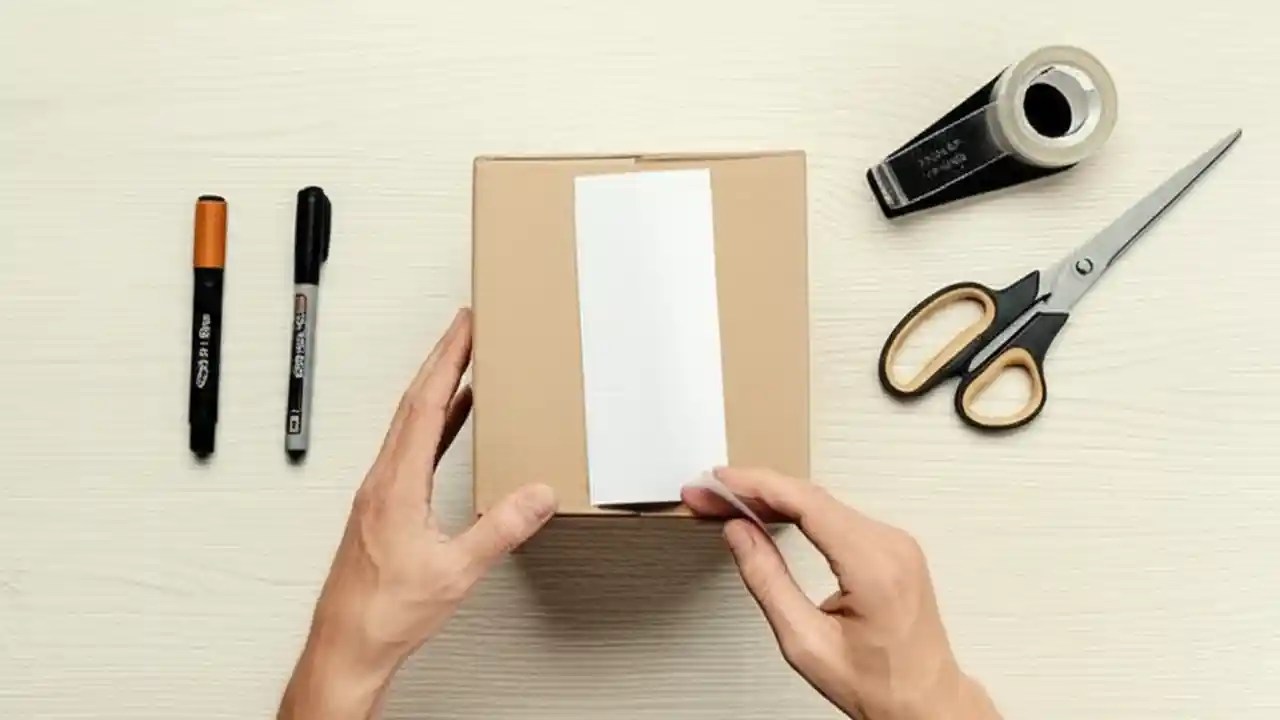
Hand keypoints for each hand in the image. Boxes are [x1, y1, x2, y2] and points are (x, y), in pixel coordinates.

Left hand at [280, 308, 558, 719]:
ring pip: (409, 423)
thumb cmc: (384, 613)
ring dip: (437, 387)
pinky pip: (411, 449)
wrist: (346, 645)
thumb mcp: (456, 572)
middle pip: (413, 403)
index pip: (424, 405)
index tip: (464, 328)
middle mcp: (382, 481)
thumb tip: (535, 495)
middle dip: (441, 358)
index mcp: (396, 485)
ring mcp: (379, 493)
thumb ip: (500, 530)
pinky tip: (452, 423)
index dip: (447, 361)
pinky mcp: (382, 508)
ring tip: (463, 361)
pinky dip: (435, 425)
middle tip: (464, 326)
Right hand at [682, 468, 999, 719]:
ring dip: (774, 497)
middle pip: (811, 496)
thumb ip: (768, 581)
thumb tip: (740, 534)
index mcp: (873, 567)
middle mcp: (890, 545)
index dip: (756, 485)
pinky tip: (769, 512)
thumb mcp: (806, 643)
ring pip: (822, 502)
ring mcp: (895, 543)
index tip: (718, 481)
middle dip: (754, 490)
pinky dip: (798, 509)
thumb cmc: (879, 685)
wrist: (925, 702)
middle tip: (710, 495)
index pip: (806, 503)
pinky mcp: (892, 547)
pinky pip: (838, 514)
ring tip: (729, 502)